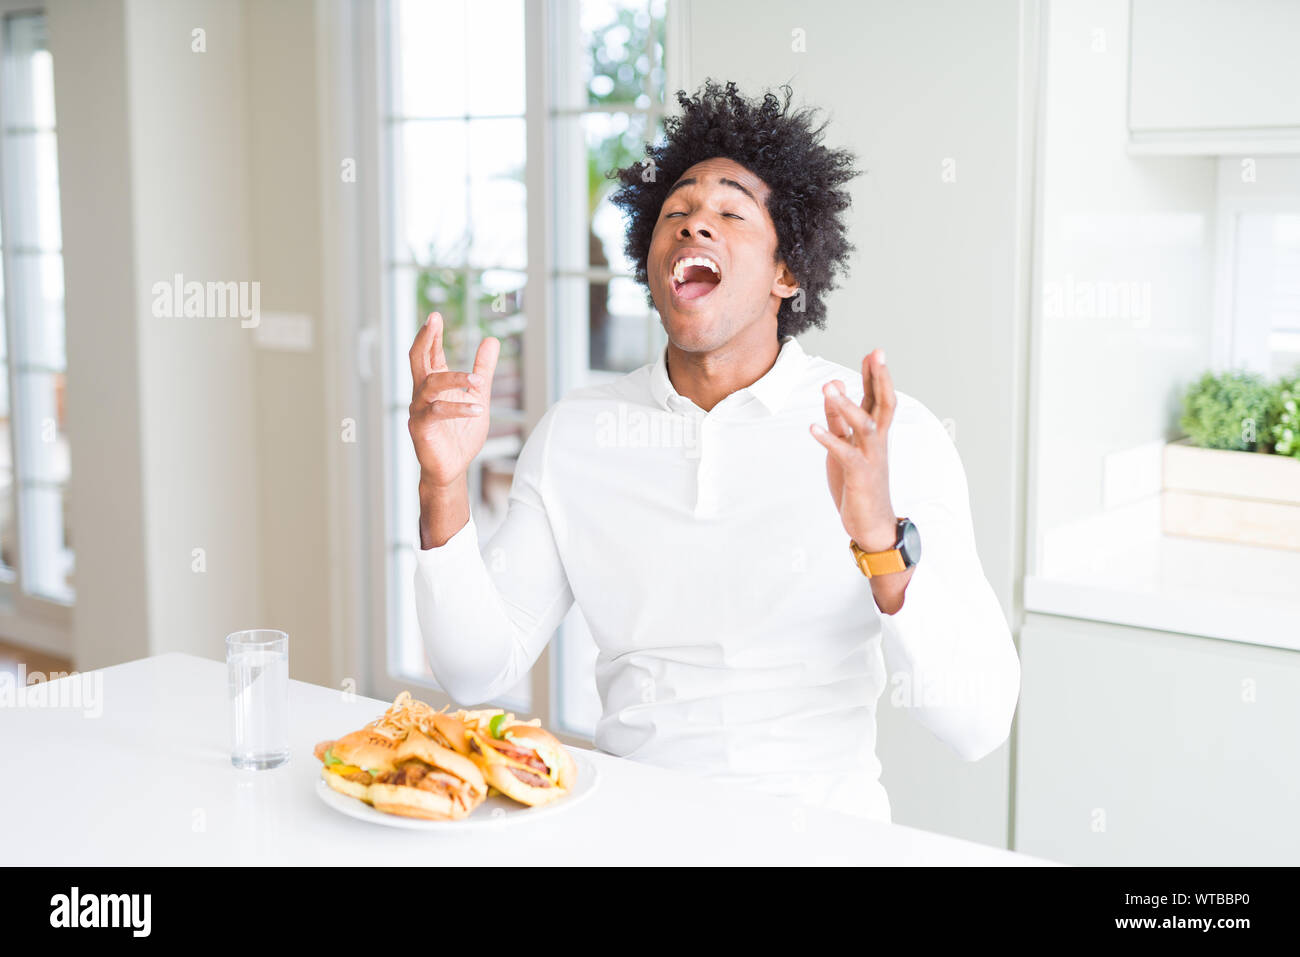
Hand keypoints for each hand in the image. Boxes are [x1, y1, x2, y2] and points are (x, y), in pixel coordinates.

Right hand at [407, 313, 498, 488]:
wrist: (453, 469)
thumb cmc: (461, 435)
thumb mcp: (478, 397)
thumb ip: (483, 371)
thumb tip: (491, 340)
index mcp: (434, 385)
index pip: (430, 354)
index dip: (431, 335)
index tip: (436, 316)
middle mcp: (422, 394)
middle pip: (417, 359)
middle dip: (425, 339)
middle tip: (433, 320)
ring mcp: (418, 410)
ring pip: (431, 385)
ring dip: (456, 379)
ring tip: (478, 382)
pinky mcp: (421, 428)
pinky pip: (437, 412)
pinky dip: (458, 408)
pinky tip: (476, 409)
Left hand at [809, 348, 897, 551]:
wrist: (872, 523)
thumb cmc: (859, 482)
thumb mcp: (846, 445)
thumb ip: (838, 418)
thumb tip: (833, 386)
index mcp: (875, 434)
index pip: (878, 398)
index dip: (876, 375)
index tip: (874, 352)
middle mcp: (877, 442)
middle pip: (884, 404)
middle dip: (880, 379)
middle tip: (876, 355)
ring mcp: (870, 458)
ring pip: (865, 425)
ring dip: (847, 405)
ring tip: (828, 388)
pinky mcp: (859, 475)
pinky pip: (845, 453)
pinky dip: (829, 439)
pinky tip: (812, 427)